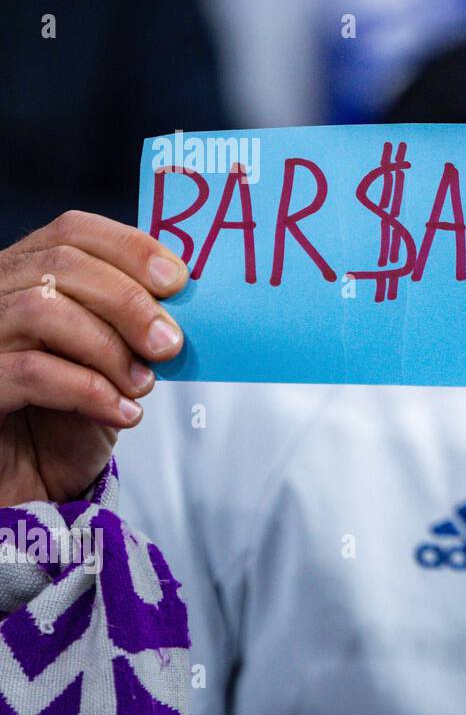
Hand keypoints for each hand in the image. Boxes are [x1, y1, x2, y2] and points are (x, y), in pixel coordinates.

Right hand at [0, 211, 186, 505]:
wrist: (33, 484)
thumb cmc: (73, 415)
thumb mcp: (111, 357)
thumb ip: (135, 321)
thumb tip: (187, 298)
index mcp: (28, 274)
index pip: (72, 230)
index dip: (130, 248)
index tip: (178, 281)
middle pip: (62, 264)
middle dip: (129, 302)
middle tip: (170, 344)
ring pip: (43, 310)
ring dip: (110, 348)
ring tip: (143, 384)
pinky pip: (32, 371)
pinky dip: (91, 390)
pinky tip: (122, 413)